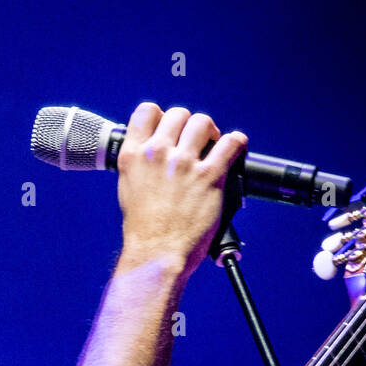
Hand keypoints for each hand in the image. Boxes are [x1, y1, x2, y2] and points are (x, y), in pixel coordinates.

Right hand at [117, 102, 247, 279]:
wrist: (156, 254)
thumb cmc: (143, 229)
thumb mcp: (128, 188)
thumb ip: (140, 164)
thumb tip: (154, 150)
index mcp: (134, 155)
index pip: (147, 112)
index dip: (161, 117)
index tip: (169, 128)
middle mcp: (158, 154)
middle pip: (179, 114)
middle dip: (189, 126)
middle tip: (196, 141)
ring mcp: (184, 164)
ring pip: (203, 123)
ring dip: (211, 132)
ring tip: (214, 145)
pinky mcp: (208, 177)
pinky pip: (230, 145)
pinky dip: (237, 143)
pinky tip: (236, 149)